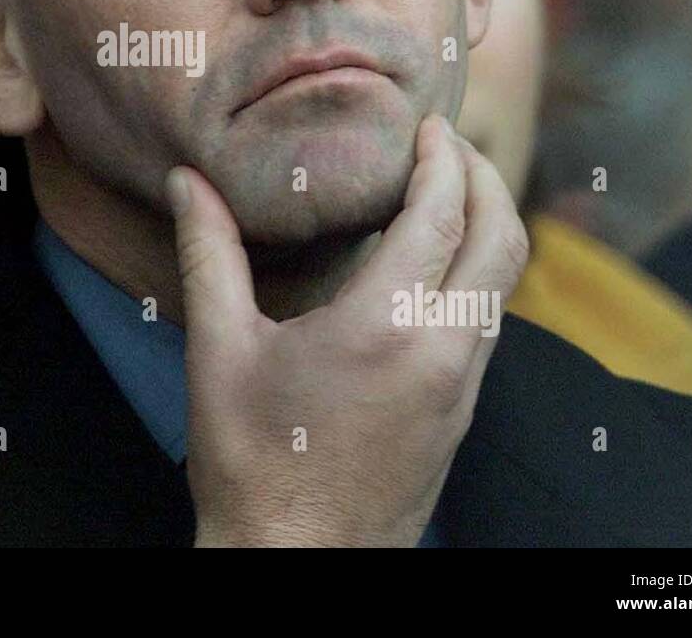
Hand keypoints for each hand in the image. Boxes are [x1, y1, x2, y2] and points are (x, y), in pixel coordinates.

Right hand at [168, 113, 527, 546]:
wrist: (300, 566)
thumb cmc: (253, 464)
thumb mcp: (219, 351)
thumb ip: (209, 254)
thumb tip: (185, 182)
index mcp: (385, 325)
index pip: (443, 213)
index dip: (444, 158)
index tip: (428, 125)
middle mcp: (443, 351)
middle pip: (502, 236)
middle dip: (484, 176)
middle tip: (450, 144)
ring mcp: (461, 386)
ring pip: (506, 282)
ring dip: (491, 223)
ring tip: (450, 192)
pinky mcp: (462, 413)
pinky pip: (492, 320)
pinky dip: (482, 271)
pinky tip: (438, 268)